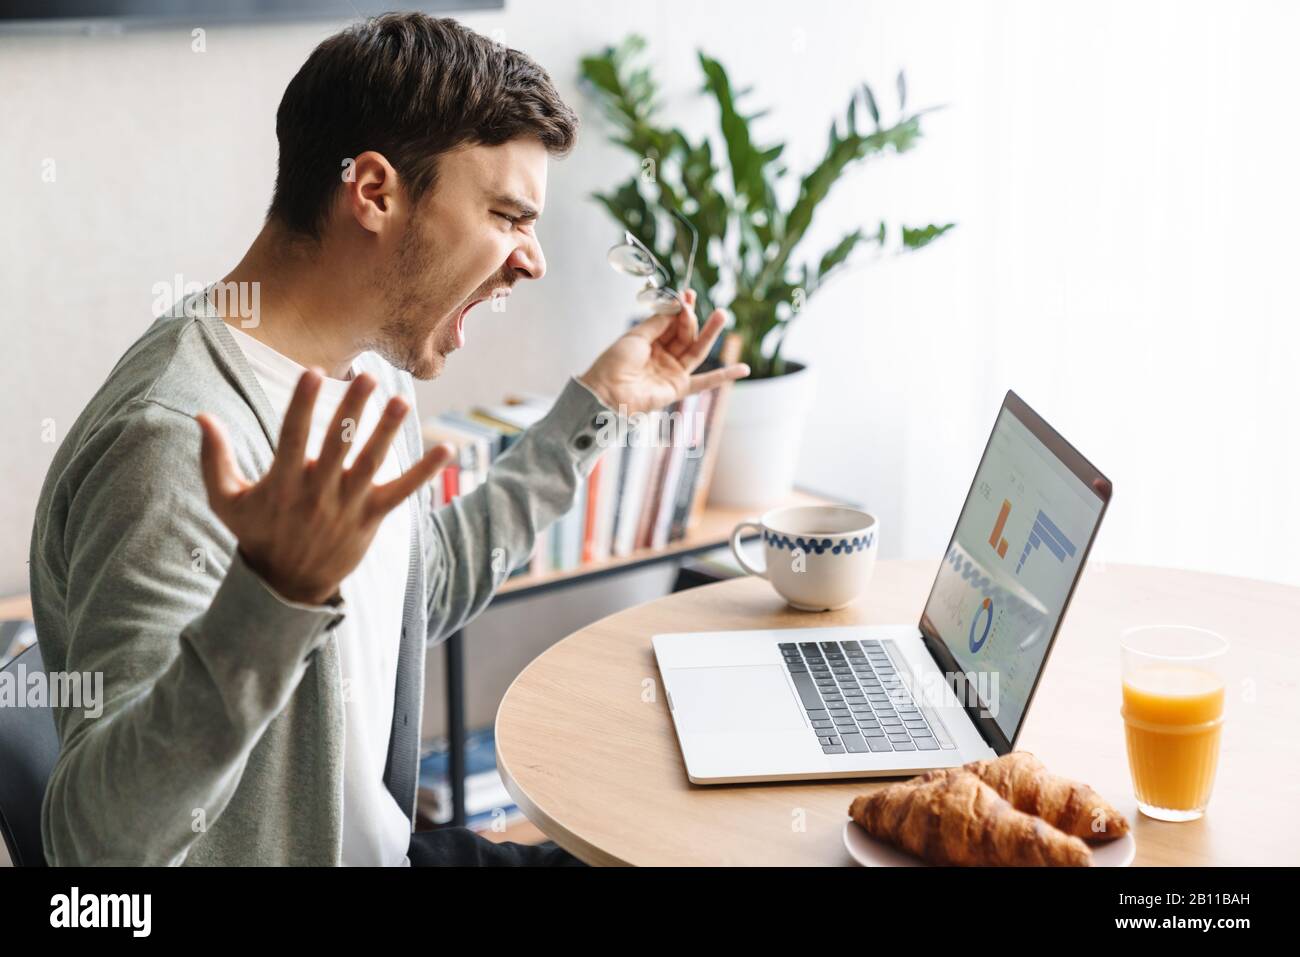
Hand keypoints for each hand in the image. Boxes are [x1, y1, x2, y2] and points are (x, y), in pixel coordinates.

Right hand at [196, 370, 453, 605]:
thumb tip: (201, 416)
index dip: (303, 403)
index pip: (292, 435)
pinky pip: (403, 492)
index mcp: (282, 482)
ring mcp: (347, 506)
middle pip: (337, 444)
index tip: (313, 372)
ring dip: (387, 432)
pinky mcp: (371, 518)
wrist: (286, 586)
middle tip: (369, 377)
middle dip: (353, 410)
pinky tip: (447, 449)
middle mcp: (317, 492)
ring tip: (403, 401)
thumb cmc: (256, 534)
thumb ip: (214, 458)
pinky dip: (425, 472)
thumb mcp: (226, 500)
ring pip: (371, 463)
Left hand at [577, 290, 749, 413]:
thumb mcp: (636, 336)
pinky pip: (705, 382)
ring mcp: (672, 371)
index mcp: (650, 342)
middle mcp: (663, 355)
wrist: (607, 391)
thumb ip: (658, 322)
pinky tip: (743, 369)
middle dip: (692, 318)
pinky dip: (725, 376)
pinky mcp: (679, 388)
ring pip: (696, 350)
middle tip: (697, 303)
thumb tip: (676, 306)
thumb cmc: (614, 363)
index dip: (679, 309)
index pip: (671, 322)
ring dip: (710, 333)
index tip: (686, 294)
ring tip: (721, 314)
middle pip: (685, 334)